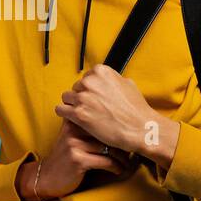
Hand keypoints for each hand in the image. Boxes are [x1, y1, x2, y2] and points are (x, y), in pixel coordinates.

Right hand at [17, 120, 131, 200]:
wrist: (47, 177)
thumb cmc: (66, 157)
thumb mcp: (73, 136)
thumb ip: (87, 125)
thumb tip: (118, 120)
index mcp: (74, 119)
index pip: (104, 117)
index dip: (120, 128)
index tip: (131, 136)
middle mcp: (74, 128)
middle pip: (109, 131)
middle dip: (124, 142)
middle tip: (133, 149)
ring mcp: (75, 143)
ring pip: (110, 147)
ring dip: (123, 157)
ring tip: (128, 162)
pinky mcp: (78, 159)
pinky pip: (106, 161)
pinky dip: (116, 167)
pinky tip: (119, 170)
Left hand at [55, 64, 180, 170]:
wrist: (139, 128)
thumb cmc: (136, 109)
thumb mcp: (128, 84)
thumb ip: (113, 80)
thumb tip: (108, 81)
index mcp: (100, 72)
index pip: (86, 78)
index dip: (90, 90)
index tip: (94, 98)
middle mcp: (89, 82)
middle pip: (75, 88)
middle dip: (81, 98)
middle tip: (91, 109)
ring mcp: (83, 97)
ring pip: (66, 98)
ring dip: (72, 105)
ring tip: (83, 115)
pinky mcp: (78, 114)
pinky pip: (61, 109)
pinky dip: (65, 114)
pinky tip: (74, 119)